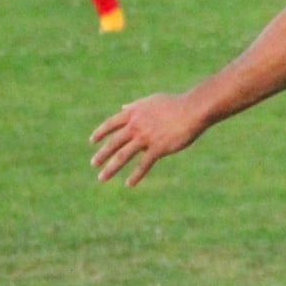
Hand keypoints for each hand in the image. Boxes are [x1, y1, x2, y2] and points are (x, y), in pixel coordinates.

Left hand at [90, 92, 204, 185]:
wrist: (192, 110)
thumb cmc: (175, 104)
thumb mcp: (151, 101)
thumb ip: (135, 106)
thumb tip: (123, 107)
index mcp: (134, 113)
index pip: (111, 123)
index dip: (101, 132)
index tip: (93, 141)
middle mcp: (136, 125)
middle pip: (114, 142)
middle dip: (102, 154)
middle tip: (93, 163)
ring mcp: (146, 137)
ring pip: (123, 155)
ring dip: (111, 168)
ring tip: (102, 178)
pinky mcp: (158, 148)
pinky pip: (144, 164)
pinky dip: (136, 175)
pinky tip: (129, 184)